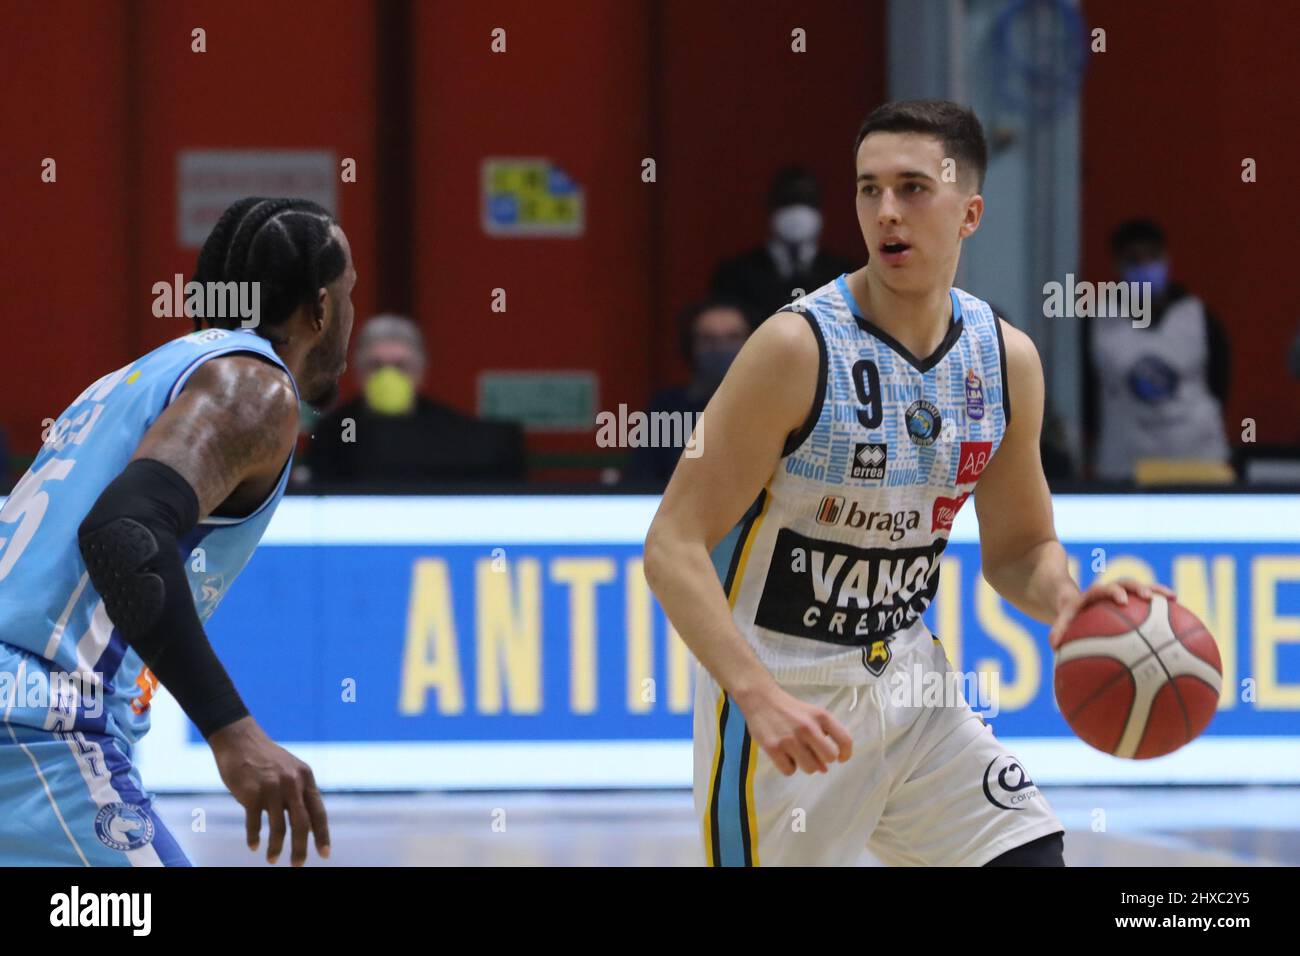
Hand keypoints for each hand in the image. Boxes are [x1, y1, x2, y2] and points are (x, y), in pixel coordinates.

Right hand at [209, 716, 330, 864]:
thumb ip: (299, 794)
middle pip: (302, 824)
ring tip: (273, 860)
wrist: (240, 740)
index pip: (319, 812)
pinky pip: (255, 822)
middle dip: (301, 848)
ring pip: (279, 827)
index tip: (325, 854)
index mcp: (305, 778)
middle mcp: (292, 783)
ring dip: (276, 847)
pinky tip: (254, 846)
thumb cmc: (265, 759)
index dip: (322, 835)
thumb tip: (309, 825)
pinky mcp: (251, 793)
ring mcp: (272, 788)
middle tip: (298, 865)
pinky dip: (254, 837)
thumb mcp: (291, 771)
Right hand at [733, 681, 852, 775]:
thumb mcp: (811, 715)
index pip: (845, 740)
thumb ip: (822, 738)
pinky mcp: (773, 748)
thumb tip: (824, 769)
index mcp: (821, 716)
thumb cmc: (789, 709)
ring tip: (795, 752)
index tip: (840, 758)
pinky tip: (782, 754)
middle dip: (822, 759)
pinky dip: (787, 766)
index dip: (846, 753)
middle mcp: (808, 727)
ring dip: (804, 764)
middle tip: (811, 753)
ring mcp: (790, 739)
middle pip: (829, 758)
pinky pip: (789, 771)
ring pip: (810, 768)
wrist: (760, 698)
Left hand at [1048, 578, 1175, 650]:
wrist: (1068, 600)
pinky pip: (1148, 602)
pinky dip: (1161, 606)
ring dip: (1155, 591)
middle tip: (1149, 596)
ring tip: (1173, 598)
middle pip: (1124, 583)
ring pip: (1140, 589)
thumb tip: (1052, 645)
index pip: (1102, 589)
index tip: (1122, 600)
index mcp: (1092, 595)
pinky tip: (1180, 619)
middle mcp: (1108, 592)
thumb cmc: (1067, 614)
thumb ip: (1058, 629)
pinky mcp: (1130, 600)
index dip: (1112, 593)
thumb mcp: (1061, 619)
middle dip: (1137, 587)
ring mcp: (1121, 594)